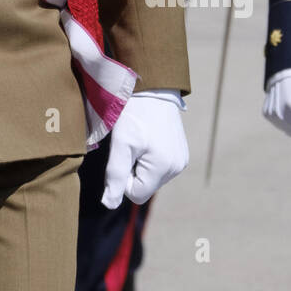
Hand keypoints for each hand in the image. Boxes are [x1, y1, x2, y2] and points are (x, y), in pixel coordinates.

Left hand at [102, 92, 188, 207]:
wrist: (152, 87)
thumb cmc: (134, 113)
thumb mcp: (120, 143)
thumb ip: (115, 175)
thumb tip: (109, 204)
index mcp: (163, 167)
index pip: (136, 194)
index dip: (122, 179)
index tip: (122, 154)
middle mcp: (177, 168)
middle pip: (145, 186)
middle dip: (132, 171)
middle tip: (130, 144)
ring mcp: (181, 160)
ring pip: (152, 178)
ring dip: (140, 164)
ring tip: (139, 139)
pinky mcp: (181, 153)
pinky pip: (160, 167)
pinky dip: (150, 158)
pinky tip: (148, 138)